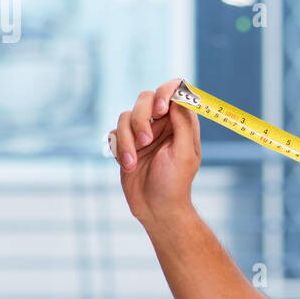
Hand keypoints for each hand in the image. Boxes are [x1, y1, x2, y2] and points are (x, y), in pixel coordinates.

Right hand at [110, 78, 198, 228]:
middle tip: (146, 141)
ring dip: (128, 139)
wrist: (155, 208)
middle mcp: (162, 123)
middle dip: (141, 118)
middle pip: (146, 98)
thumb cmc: (174, 183)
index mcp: (181, 122)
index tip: (161, 110)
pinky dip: (120, 148)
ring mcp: (143, 132)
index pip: (175, 90)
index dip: (166, 92)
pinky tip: (129, 165)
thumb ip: (183, 123)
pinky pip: (115, 131)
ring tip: (134, 162)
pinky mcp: (126, 143)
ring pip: (127, 115)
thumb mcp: (183, 153)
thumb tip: (180, 96)